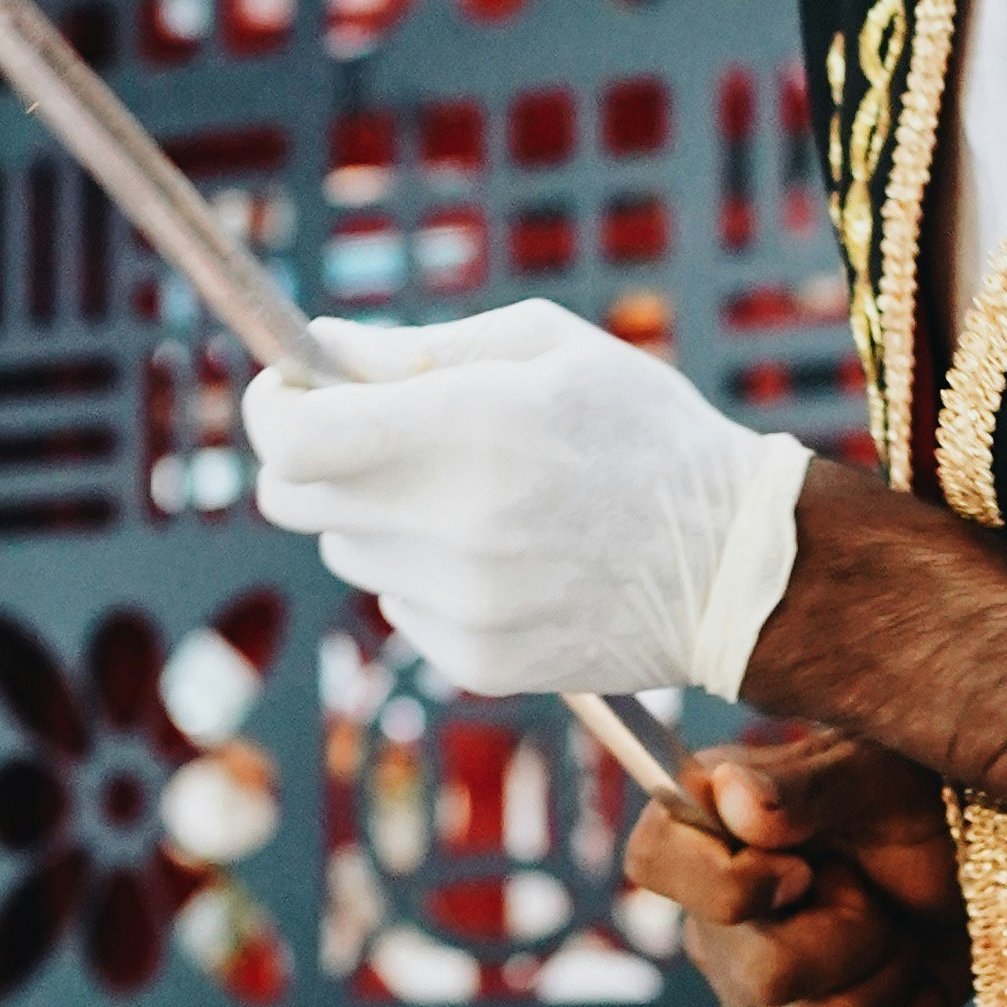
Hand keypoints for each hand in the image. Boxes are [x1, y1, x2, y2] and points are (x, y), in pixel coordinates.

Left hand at [245, 303, 806, 702]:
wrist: (737, 565)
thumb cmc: (644, 430)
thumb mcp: (547, 349)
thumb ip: (420, 347)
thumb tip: (321, 347)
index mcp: (469, 429)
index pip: (292, 438)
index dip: (268, 407)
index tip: (285, 389)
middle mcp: (456, 523)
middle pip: (294, 500)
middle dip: (311, 458)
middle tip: (367, 434)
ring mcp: (464, 602)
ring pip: (347, 550)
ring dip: (377, 516)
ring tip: (468, 494)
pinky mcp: (475, 659)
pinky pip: (398, 605)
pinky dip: (425, 575)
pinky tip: (503, 554)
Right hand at [626, 728, 972, 1006]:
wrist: (967, 865)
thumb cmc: (908, 801)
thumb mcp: (873, 773)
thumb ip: (803, 785)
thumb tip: (732, 796)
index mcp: (705, 828)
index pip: (653, 862)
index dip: (730, 883)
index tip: (802, 869)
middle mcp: (709, 916)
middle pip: (766, 975)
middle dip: (855, 934)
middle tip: (870, 890)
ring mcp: (744, 985)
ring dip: (896, 969)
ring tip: (895, 923)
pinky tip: (910, 965)